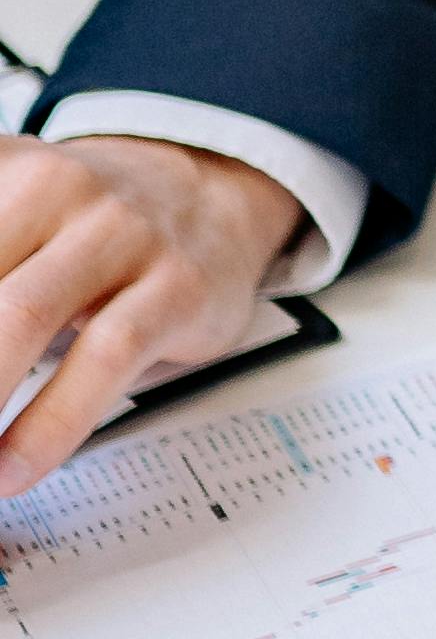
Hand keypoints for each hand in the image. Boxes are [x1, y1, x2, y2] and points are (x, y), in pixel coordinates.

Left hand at [0, 135, 303, 497]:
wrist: (212, 193)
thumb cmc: (90, 225)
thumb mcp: (9, 207)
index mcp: (1, 169)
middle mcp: (56, 189)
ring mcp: (119, 236)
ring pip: (19, 318)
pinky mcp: (173, 289)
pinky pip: (102, 364)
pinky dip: (48, 428)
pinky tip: (12, 469)